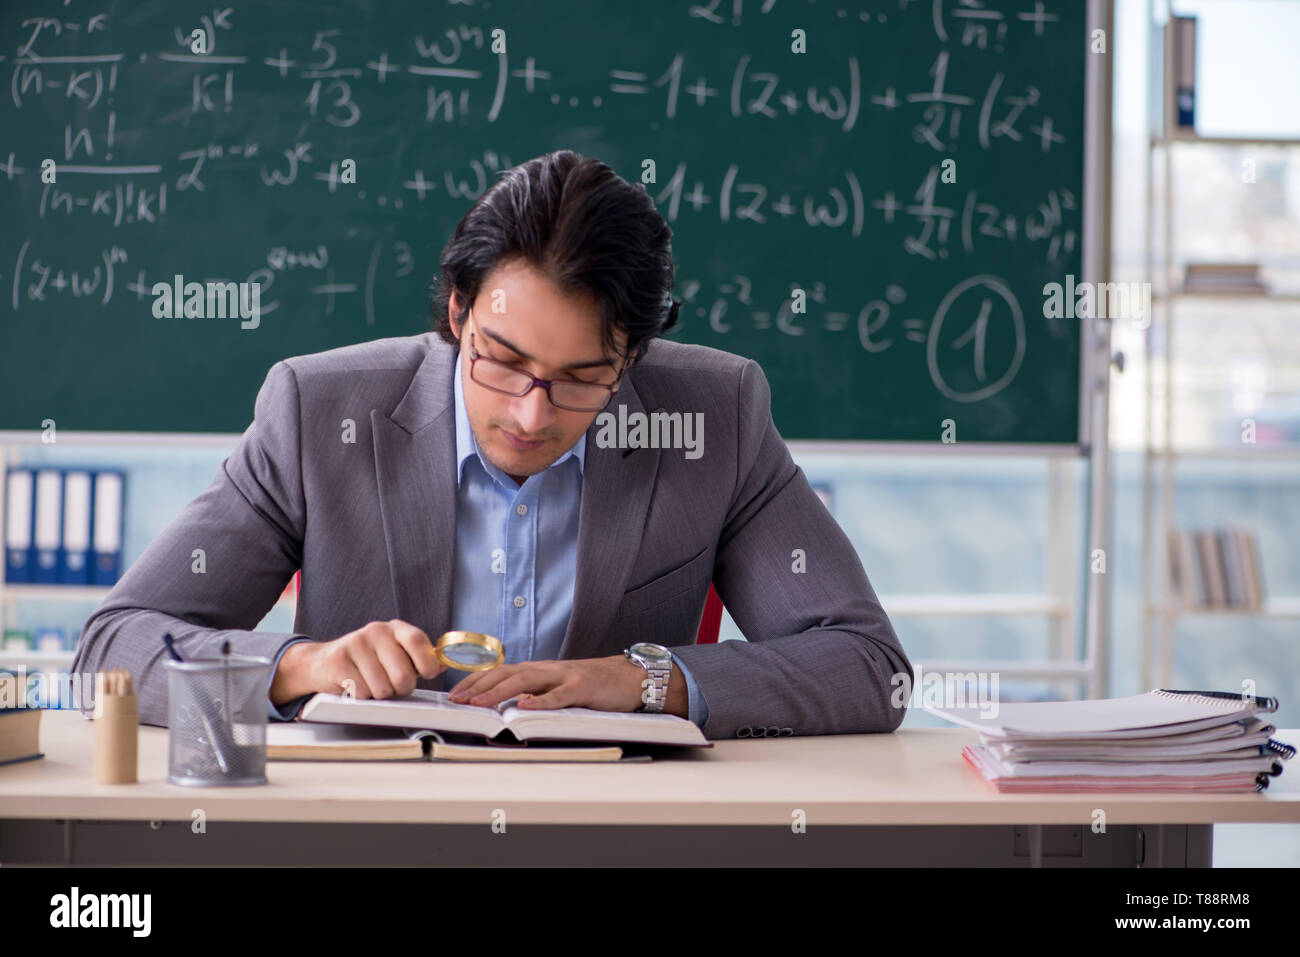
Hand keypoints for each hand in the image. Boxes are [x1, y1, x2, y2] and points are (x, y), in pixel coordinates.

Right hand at [271, 620, 444, 703]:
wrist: (324, 662)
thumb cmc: (368, 661)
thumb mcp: (395, 653)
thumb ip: (419, 658)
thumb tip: (443, 664)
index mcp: (395, 628)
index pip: (418, 642)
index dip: (426, 663)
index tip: (426, 674)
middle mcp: (376, 631)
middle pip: (403, 675)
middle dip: (401, 688)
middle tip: (392, 685)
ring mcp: (356, 644)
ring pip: (383, 688)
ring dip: (380, 694)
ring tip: (372, 683)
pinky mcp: (339, 661)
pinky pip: (363, 692)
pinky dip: (362, 696)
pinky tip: (355, 685)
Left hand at [446, 655, 648, 712]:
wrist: (629, 677)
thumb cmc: (592, 685)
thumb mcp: (558, 687)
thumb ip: (535, 693)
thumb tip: (507, 705)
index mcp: (540, 670)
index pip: (501, 672)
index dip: (477, 681)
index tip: (456, 693)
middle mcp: (548, 669)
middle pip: (508, 673)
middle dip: (480, 686)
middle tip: (458, 700)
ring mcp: (565, 677)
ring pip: (527, 681)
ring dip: (500, 692)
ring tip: (481, 703)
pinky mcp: (583, 688)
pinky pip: (559, 696)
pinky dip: (541, 701)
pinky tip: (525, 707)